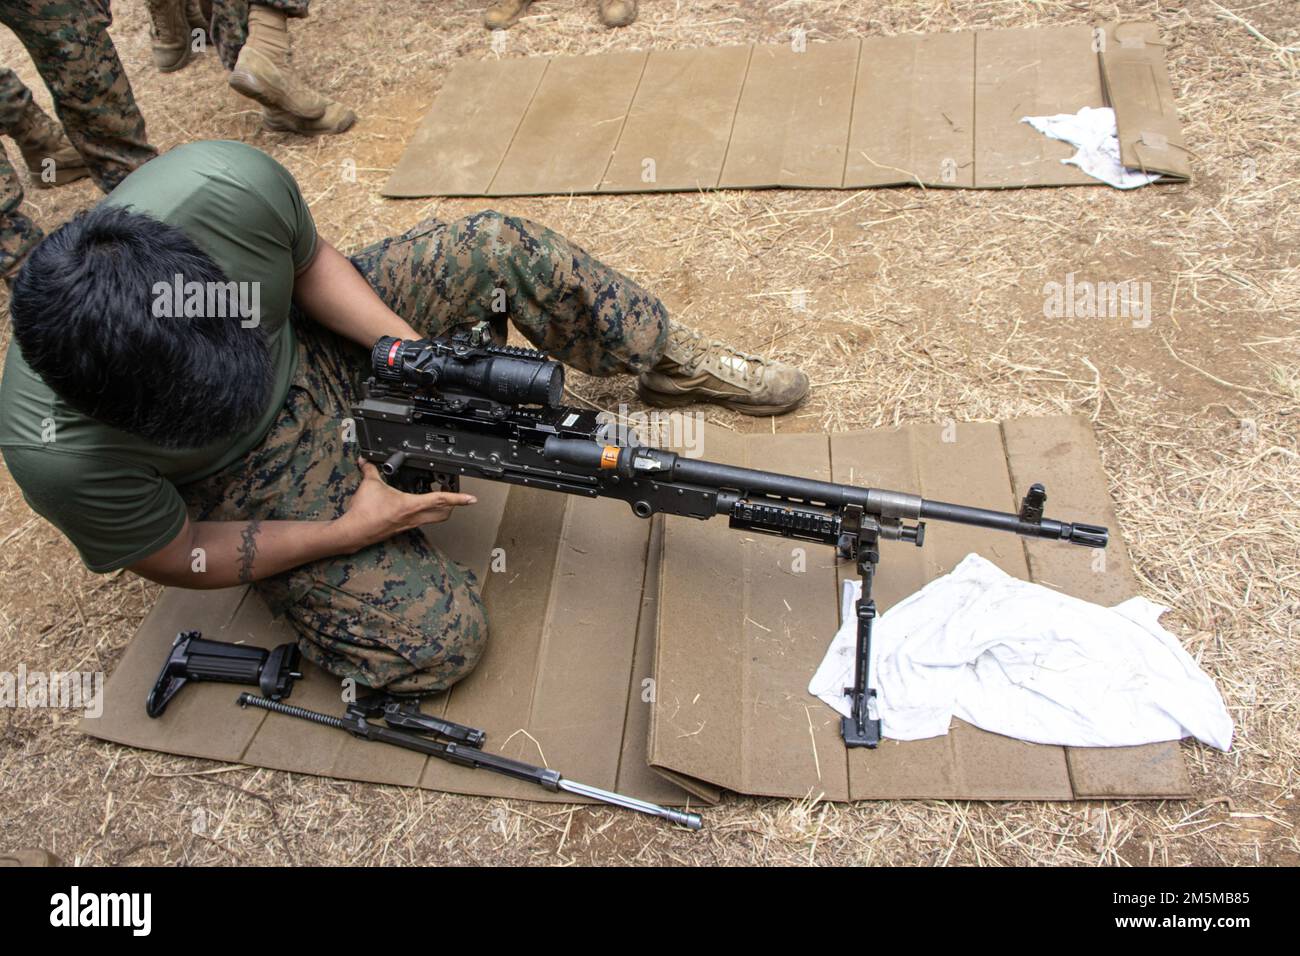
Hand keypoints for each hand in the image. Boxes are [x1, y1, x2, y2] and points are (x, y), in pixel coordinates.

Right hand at [334, 459, 476, 551]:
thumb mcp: (370, 485)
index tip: (471, 499)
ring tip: (443, 499)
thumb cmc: (364, 513)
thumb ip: (371, 470)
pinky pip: (422, 520)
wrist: (355, 532)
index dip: (458, 498)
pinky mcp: (403, 528)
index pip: (441, 499)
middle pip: (444, 513)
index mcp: (411, 505)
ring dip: (442, 510)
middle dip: (454, 505)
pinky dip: (426, 512)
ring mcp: (410, 524)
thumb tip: (366, 460)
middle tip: (457, 495)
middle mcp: (414, 517)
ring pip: (434, 518)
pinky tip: (419, 505)